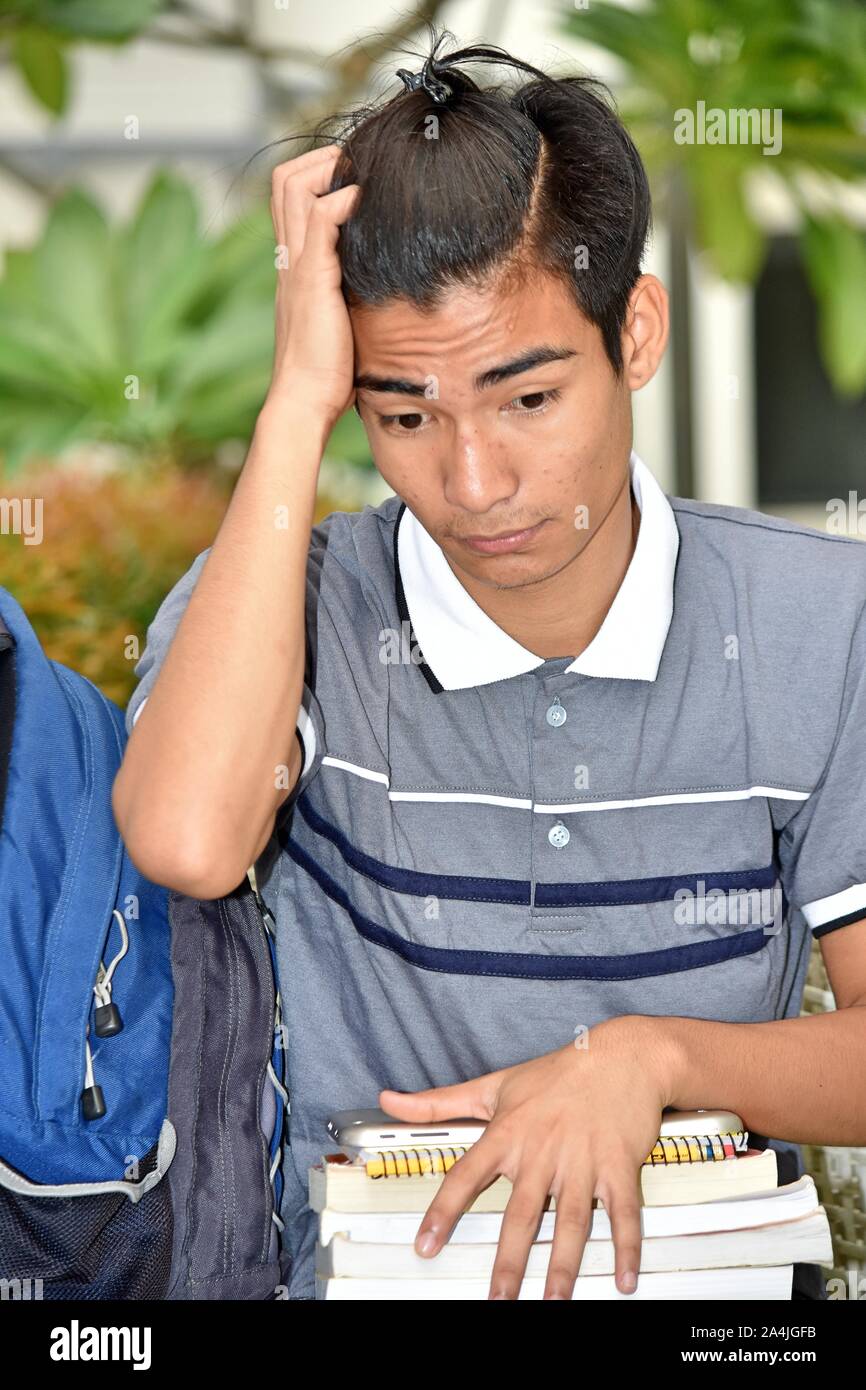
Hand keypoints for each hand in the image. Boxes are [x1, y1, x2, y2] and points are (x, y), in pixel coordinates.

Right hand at [267, 143, 360, 421]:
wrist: (305, 402)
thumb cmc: (327, 373)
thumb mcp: (340, 321)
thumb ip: (348, 295)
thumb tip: (381, 284)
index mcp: (293, 268)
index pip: (289, 200)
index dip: (316, 176)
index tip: (351, 179)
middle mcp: (289, 259)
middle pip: (284, 180)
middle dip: (321, 160)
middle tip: (357, 166)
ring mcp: (296, 266)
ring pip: (295, 186)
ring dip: (330, 169)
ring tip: (362, 176)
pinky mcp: (312, 279)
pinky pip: (321, 219)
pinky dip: (343, 200)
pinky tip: (366, 203)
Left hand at [378, 1016, 673, 1299]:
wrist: (621, 1055)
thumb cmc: (556, 1073)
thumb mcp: (493, 1084)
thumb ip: (438, 1102)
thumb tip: (389, 1100)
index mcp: (508, 1133)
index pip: (466, 1176)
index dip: (443, 1212)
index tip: (426, 1245)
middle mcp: (543, 1151)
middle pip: (522, 1214)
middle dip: (510, 1261)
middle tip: (499, 1298)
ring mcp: (583, 1161)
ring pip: (572, 1221)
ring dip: (564, 1264)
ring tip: (554, 1299)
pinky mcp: (619, 1166)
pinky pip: (623, 1213)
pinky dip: (626, 1247)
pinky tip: (622, 1279)